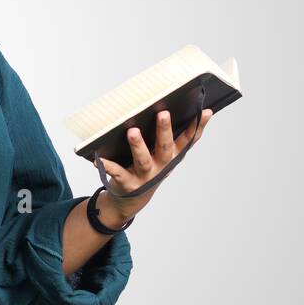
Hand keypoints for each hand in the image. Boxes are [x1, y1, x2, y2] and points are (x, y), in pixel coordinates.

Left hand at [97, 108, 212, 220]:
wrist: (133, 197)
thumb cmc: (149, 166)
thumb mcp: (162, 153)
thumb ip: (168, 134)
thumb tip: (167, 106)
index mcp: (172, 155)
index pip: (188, 140)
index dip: (197, 126)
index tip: (204, 111)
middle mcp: (162, 165)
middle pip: (165, 147)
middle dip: (164, 130)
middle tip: (163, 113)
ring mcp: (145, 175)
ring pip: (143, 159)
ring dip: (138, 145)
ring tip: (132, 131)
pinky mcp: (127, 182)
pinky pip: (117, 172)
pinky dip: (108, 166)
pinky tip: (98, 159)